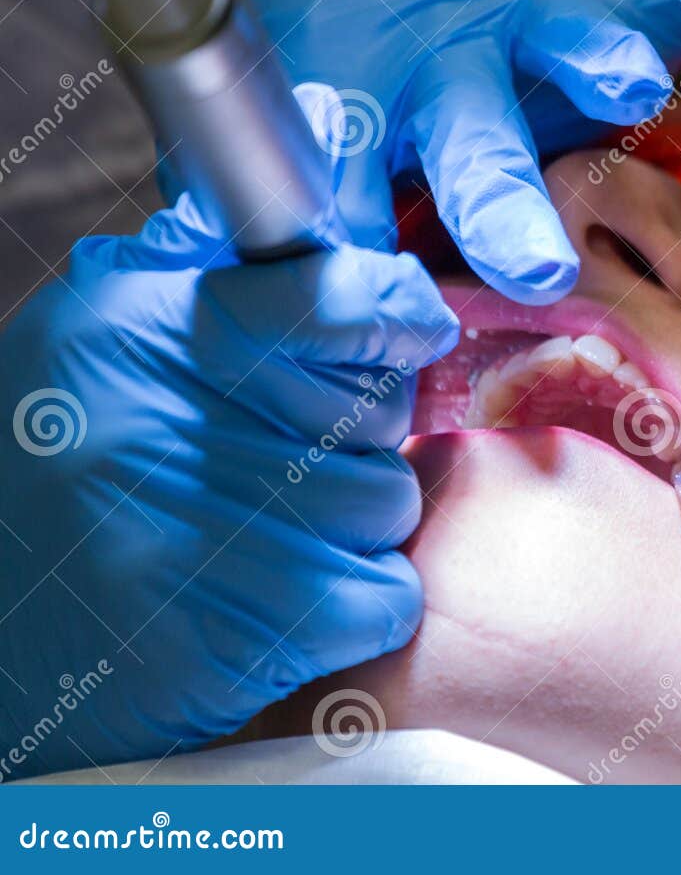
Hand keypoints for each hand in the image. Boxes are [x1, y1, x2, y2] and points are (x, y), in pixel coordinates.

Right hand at [0, 200, 457, 778]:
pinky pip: (385, 596)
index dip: (395, 312)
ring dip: (351, 530)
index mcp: (151, 330)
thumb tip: (353, 262)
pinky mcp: (245, 626)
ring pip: (387, 501)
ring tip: (260, 543)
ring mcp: (214, 524)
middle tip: (276, 470)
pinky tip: (277, 606)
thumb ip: (223, 296)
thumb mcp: (108, 348)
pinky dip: (354, 610)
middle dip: (355, 440)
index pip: (337, 295)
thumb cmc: (62, 481)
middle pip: (378, 407)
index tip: (411, 326)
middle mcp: (179, 415)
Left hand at [253, 0, 680, 302]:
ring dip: (593, 62)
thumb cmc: (350, 113)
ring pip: (562, 41)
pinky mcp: (596, 10)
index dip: (360, 263)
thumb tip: (310, 360)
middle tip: (530, 263)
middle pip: (463, 126)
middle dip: (494, 193)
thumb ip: (310, 267)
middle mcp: (432, 69)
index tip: (396, 329)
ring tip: (629, 83)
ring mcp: (520, 31)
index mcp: (347, 122)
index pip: (340, 195)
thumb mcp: (310, 187)